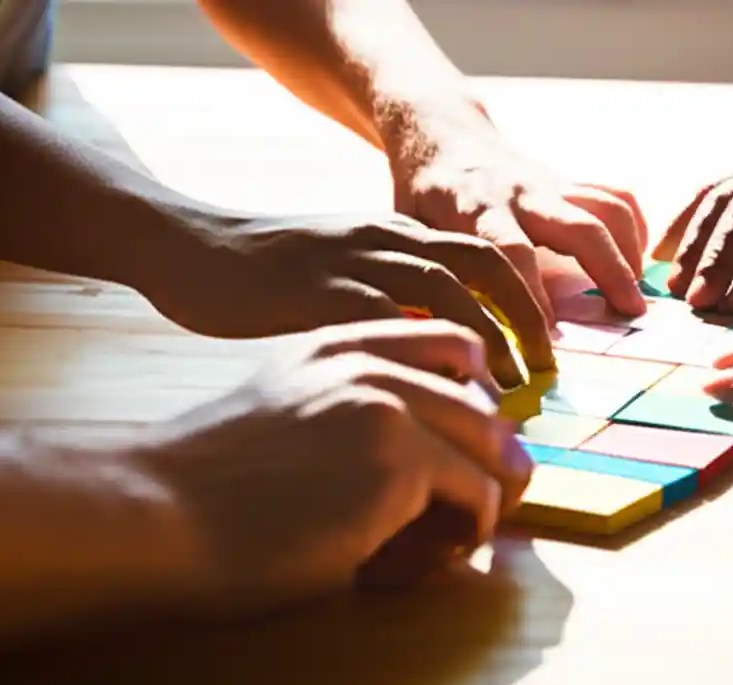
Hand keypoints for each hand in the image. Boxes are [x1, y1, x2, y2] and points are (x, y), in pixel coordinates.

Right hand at [118, 320, 534, 610]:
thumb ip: (354, 408)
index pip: (456, 346)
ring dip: (481, 504)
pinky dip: (464, 536)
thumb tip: (432, 458)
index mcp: (342, 343)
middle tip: (469, 514)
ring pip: (495, 451)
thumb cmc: (209, 484)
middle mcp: (373, 361)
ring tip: (440, 544)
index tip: (469, 454)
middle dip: (491, 465)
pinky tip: (417, 559)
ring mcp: (390, 405)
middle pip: (487, 404)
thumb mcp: (286, 409)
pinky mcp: (400, 460)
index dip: (477, 403)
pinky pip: (478, 499)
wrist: (157, 512)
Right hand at [139, 211, 551, 387]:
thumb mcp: (336, 271)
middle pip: (480, 265)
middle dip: (523, 318)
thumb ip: (382, 297)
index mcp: (390, 233)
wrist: (185, 248)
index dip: (519, 300)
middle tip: (547, 372)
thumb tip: (427, 344)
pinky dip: (424, 364)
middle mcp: (382, 240)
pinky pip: (391, 326)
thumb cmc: (255, 276)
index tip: (543, 349)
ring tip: (510, 396)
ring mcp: (352, 262)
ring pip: (447, 294)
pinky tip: (441, 404)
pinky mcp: (319, 294)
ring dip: (489, 343)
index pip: (479, 256)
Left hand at [387, 106, 648, 320]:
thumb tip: (447, 334)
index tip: (546, 340)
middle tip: (630, 314)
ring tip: (638, 296)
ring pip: (606, 208)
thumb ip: (432, 274)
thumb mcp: (410, 231)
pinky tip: (636, 262)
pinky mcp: (568, 181)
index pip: (511, 253)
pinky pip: (614, 196)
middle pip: (579, 227)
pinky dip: (635, 227)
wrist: (440, 134)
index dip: (531, 298)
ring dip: (630, 252)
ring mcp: (549, 183)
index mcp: (473, 208)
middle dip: (609, 271)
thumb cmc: (421, 196)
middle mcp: (519, 193)